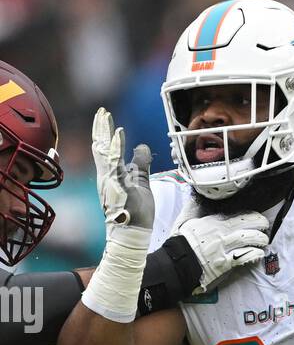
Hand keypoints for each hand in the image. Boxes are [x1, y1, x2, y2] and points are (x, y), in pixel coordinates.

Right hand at [92, 107, 153, 231]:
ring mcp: (111, 181)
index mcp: (109, 176)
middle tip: (102, 111)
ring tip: (106, 116)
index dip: (103, 133)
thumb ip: (140, 164)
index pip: (104, 150)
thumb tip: (142, 146)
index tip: (104, 117)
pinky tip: (119, 133)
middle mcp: (106, 177)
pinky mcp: (119, 186)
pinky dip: (117, 147)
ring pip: (104, 152)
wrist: (130, 234)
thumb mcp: (140, 183)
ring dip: (105, 132)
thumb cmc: (134, 212)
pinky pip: (116, 163)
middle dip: (100, 128)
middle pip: (100, 147)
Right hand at [172, 212, 270, 291]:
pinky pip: (244, 256)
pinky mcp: (224, 263)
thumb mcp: (189, 223)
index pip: (237, 214)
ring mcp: (223, 248)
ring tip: (264, 241)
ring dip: (260, 239)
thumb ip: (201, 215)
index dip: (251, 215)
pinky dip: (254, 254)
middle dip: (260, 223)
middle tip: (265, 226)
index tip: (257, 216)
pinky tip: (259, 254)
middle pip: (247, 223)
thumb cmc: (181, 244)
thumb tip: (205, 206)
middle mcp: (220, 233)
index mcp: (212, 222)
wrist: (176, 263)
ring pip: (248, 238)